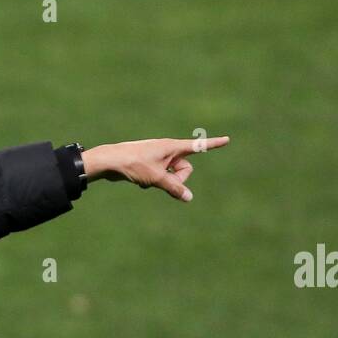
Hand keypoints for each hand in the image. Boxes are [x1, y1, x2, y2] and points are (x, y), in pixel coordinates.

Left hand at [82, 136, 229, 201]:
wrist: (110, 161)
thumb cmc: (134, 164)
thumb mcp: (157, 178)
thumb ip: (174, 188)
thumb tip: (189, 198)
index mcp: (172, 147)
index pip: (197, 146)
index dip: (213, 144)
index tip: (227, 140)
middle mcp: (167, 150)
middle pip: (185, 169)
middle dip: (177, 178)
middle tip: (161, 180)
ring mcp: (159, 158)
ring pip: (171, 175)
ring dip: (163, 182)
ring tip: (146, 179)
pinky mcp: (150, 165)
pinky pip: (160, 177)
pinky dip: (153, 182)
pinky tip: (140, 181)